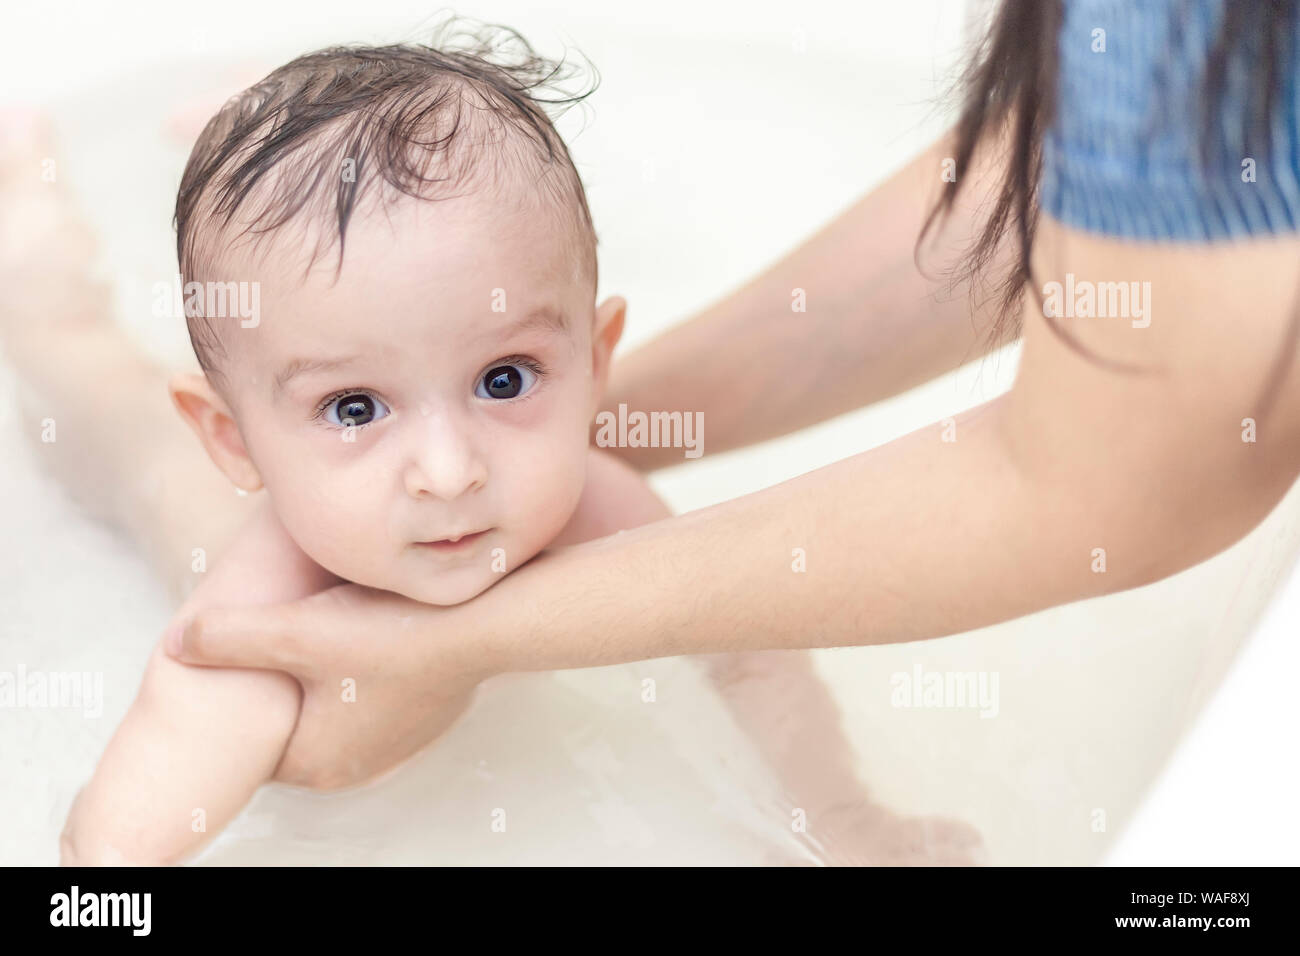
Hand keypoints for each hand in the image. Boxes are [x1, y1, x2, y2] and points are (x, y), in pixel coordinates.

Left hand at [165, 582, 491, 790]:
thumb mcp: (294, 632)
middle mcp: (355, 765)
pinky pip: (374, 695)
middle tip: (270, 636)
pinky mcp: (424, 713)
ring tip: (315, 626)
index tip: (238, 657)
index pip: (255, 742)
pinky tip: (362, 626)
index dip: (241, 699)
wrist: (480, 626)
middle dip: (281, 685)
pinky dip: (362, 669)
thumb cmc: (389, 636)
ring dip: (323, 675)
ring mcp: (395, 742)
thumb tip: (177, 643)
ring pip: (335, 708)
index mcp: (315, 761)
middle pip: (295, 723)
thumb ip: (227, 637)